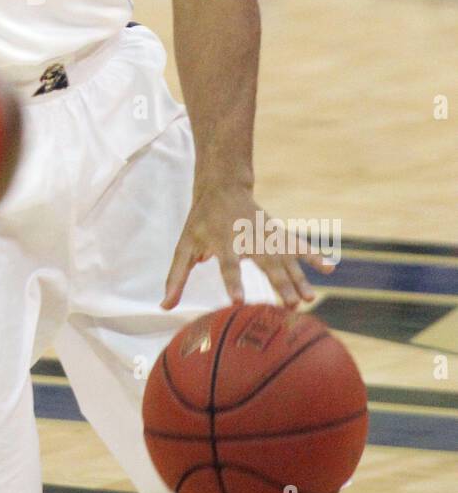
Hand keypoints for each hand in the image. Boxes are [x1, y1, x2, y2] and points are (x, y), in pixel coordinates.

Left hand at [161, 187, 337, 309]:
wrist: (223, 186)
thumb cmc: (200, 222)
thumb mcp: (184, 245)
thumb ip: (176, 276)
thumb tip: (163, 306)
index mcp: (223, 241)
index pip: (228, 265)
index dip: (233, 282)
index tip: (239, 301)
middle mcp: (248, 237)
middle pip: (265, 262)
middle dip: (278, 283)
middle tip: (289, 306)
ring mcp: (266, 234)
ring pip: (285, 257)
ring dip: (298, 277)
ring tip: (309, 300)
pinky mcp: (277, 232)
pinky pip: (297, 245)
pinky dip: (313, 256)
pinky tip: (329, 269)